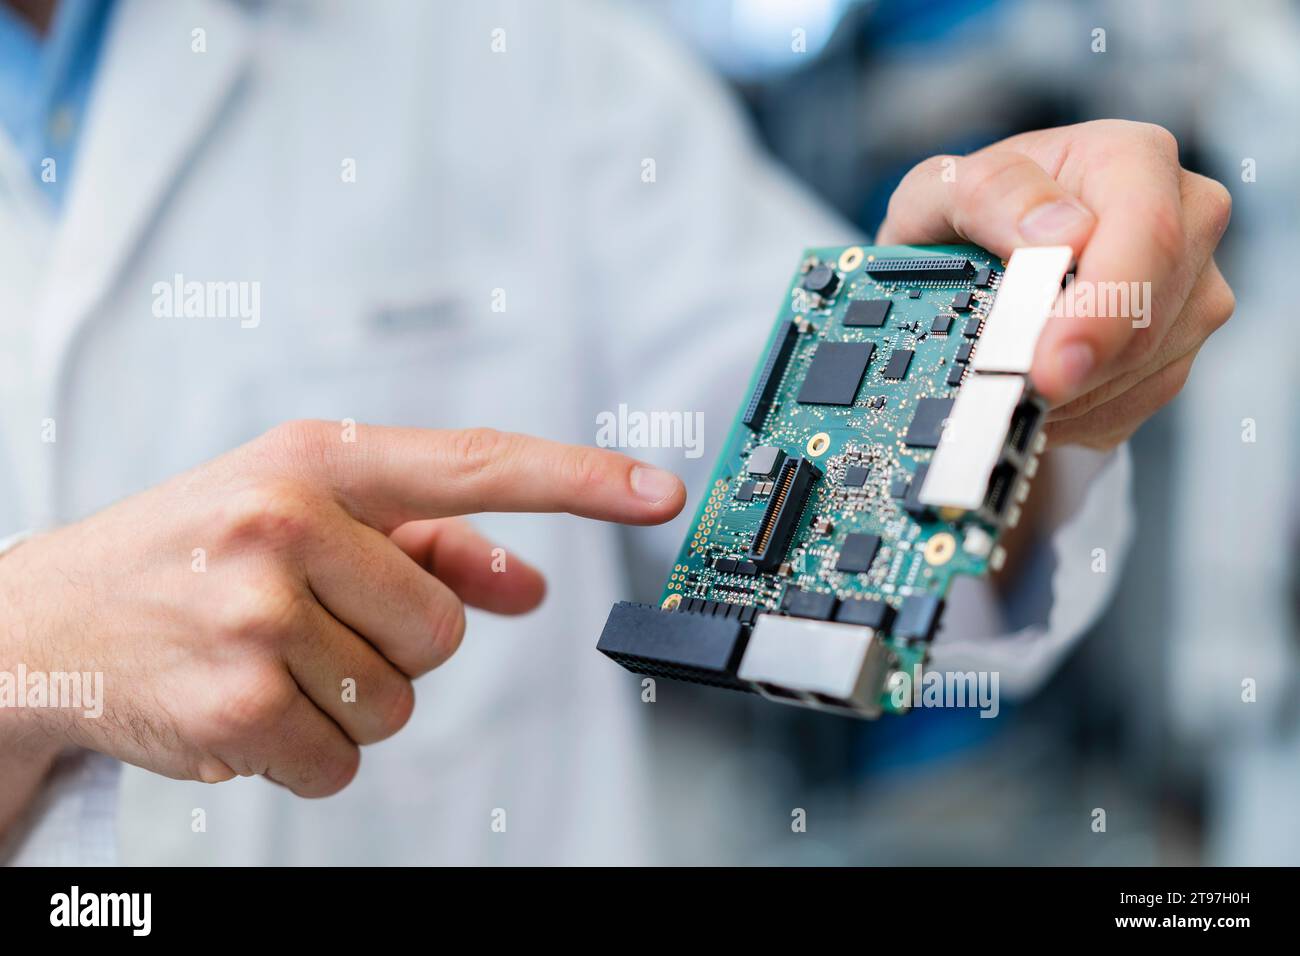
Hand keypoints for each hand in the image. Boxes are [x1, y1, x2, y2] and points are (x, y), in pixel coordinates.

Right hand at [0, 422, 683, 798]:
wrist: (44, 623)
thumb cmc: (189, 553)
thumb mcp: (298, 514)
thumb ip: (425, 543)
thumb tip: (527, 586)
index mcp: (314, 459)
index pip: (476, 463)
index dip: (580, 480)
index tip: (656, 491)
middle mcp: (287, 522)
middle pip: (446, 626)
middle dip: (394, 642)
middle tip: (310, 623)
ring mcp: (257, 614)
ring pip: (399, 698)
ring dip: (349, 698)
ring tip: (267, 659)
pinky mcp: (237, 706)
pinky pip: (345, 759)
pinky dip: (310, 751)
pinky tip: (245, 705)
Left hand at [877, 119, 1234, 448]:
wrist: (972, 256)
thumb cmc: (966, 215)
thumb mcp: (940, 189)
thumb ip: (987, 193)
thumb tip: (1055, 232)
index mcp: (1131, 160)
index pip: (1147, 233)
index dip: (1102, 307)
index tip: (1049, 363)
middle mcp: (1181, 218)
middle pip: (1150, 316)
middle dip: (1072, 368)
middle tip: (1005, 395)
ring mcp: (1189, 287)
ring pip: (1145, 368)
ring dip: (1066, 393)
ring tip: (1002, 382)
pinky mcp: (1177, 347)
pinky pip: (1137, 399)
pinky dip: (1077, 411)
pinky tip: (1034, 392)